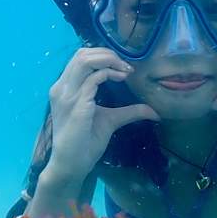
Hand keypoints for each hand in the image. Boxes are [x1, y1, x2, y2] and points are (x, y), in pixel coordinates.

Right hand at [46, 48, 159, 178]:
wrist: (71, 164)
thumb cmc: (85, 143)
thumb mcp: (110, 120)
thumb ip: (129, 111)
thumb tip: (154, 111)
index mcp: (65, 88)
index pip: (80, 58)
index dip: (103, 56)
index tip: (122, 67)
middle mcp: (62, 88)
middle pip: (82, 54)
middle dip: (107, 54)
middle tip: (126, 66)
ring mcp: (67, 95)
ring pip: (85, 60)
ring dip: (109, 60)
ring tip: (125, 70)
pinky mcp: (77, 104)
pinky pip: (93, 78)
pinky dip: (110, 73)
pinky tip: (122, 78)